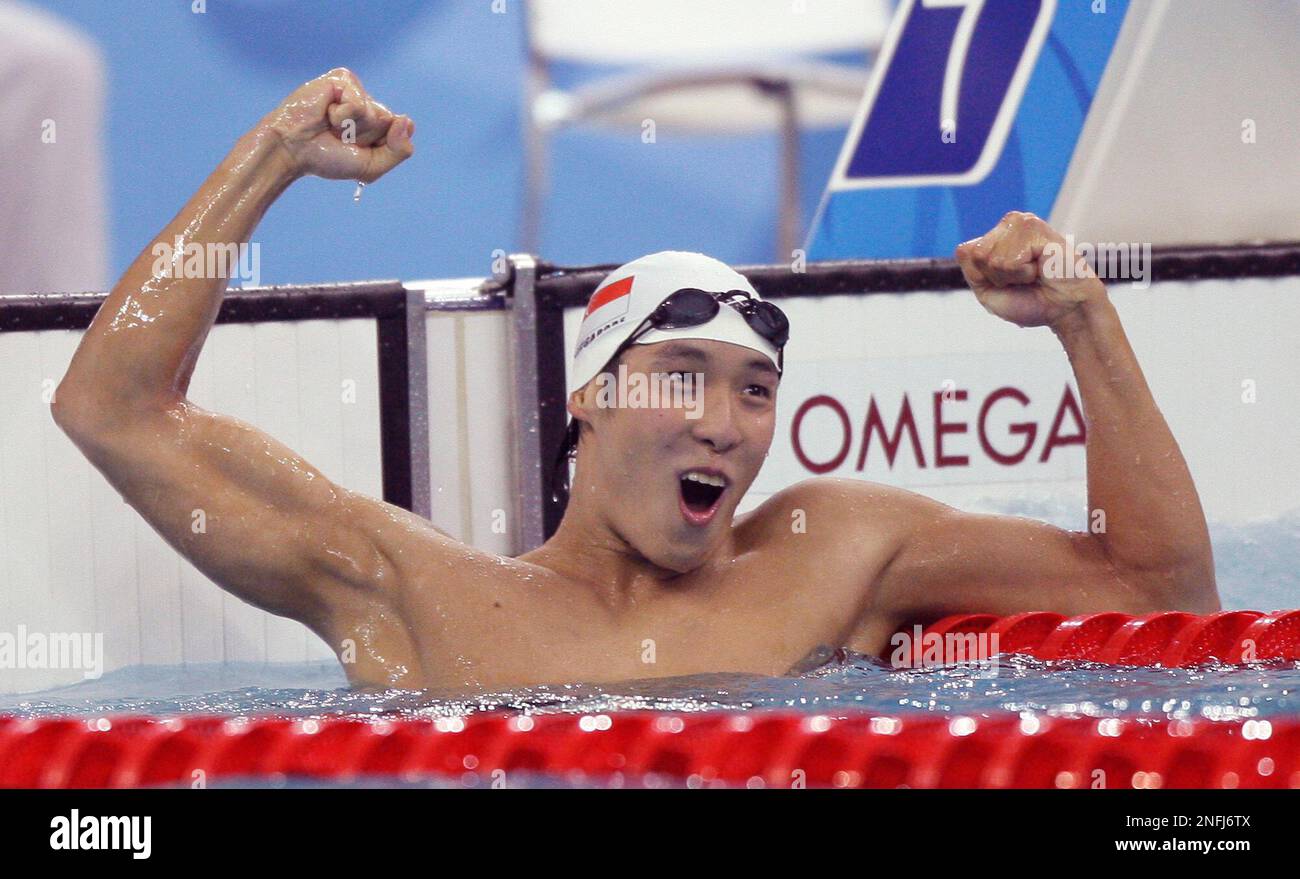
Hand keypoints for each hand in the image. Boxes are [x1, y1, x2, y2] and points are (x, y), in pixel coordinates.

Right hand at [258, 67, 413, 181]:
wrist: (292, 150)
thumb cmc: (327, 157)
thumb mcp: (372, 166)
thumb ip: (399, 151)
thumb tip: (406, 120)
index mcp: (378, 123)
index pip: (402, 133)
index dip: (381, 147)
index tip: (356, 149)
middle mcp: (370, 103)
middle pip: (389, 122)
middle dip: (365, 137)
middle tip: (339, 137)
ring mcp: (357, 89)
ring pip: (375, 114)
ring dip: (351, 128)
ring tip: (330, 125)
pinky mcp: (343, 79)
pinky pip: (358, 104)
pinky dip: (341, 116)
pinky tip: (325, 113)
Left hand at [955, 211, 1105, 328]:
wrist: (1064, 310)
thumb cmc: (1031, 301)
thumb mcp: (988, 293)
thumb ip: (972, 271)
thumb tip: (963, 247)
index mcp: (996, 235)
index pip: (966, 252)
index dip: (984, 276)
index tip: (1008, 282)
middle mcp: (1009, 224)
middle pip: (977, 254)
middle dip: (997, 276)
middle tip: (1023, 278)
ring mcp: (1023, 223)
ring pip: (993, 258)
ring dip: (1013, 275)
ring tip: (1034, 273)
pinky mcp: (1037, 229)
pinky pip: (1010, 261)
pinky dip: (1024, 273)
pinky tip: (1042, 268)